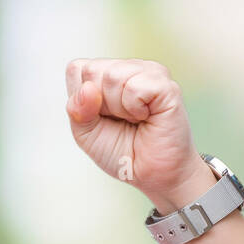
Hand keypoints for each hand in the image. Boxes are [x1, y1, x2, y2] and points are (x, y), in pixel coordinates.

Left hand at [64, 58, 208, 209]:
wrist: (154, 175)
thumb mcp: (86, 134)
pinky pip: (134, 87)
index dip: (82, 100)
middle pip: (92, 70)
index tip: (101, 117)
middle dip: (100, 105)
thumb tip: (88, 88)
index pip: (77, 69)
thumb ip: (77, 110)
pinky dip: (135, 109)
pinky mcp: (166, 85)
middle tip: (121, 121)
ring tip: (135, 119)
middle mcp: (128, 67)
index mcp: (106, 74)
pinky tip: (147, 117)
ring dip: (118, 108)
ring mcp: (149, 73)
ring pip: (113, 76)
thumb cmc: (123, 151)